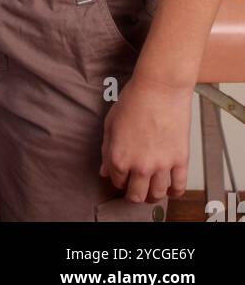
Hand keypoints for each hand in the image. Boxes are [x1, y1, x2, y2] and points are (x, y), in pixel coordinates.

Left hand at [100, 73, 191, 202]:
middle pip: (136, 195)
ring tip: (152, 191)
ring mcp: (161, 165)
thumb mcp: (110, 123)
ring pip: (157, 194)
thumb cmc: (134, 100)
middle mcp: (140, 166)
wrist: (160, 88)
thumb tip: (104, 170)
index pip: (117, 181)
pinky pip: (179, 186)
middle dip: (134, 194)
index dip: (119, 179)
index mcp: (119, 158)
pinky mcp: (180, 160)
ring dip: (153, 196)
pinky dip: (175, 192)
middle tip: (136, 189)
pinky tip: (171, 189)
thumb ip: (106, 150)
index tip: (122, 177)